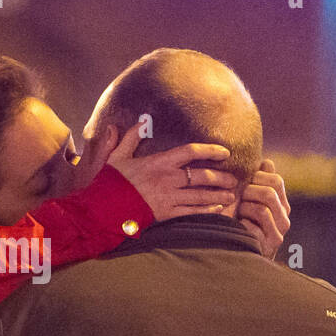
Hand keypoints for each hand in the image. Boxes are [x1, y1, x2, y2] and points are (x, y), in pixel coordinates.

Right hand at [106, 123, 238, 221]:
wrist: (102, 207)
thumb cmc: (110, 182)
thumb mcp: (117, 156)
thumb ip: (130, 138)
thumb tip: (140, 122)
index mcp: (159, 162)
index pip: (191, 151)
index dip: (210, 150)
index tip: (224, 152)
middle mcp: (168, 178)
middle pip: (202, 176)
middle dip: (220, 177)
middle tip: (233, 180)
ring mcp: (168, 197)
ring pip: (201, 195)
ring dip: (218, 196)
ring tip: (231, 196)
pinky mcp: (166, 214)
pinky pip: (192, 212)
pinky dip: (206, 210)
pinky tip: (216, 209)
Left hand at [236, 158, 290, 259]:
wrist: (240, 257)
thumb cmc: (243, 224)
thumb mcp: (252, 202)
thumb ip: (261, 182)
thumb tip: (267, 162)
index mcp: (282, 205)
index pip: (276, 180)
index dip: (257, 177)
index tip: (246, 183)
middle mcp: (284, 219)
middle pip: (268, 193)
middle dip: (248, 193)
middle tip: (239, 200)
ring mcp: (278, 234)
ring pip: (261, 209)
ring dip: (244, 209)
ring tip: (239, 214)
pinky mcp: (266, 246)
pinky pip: (252, 226)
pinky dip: (241, 224)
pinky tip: (238, 227)